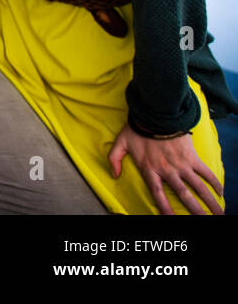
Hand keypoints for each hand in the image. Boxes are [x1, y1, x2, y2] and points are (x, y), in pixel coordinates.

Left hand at [108, 123, 222, 214]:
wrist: (156, 114)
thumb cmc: (138, 128)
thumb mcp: (120, 143)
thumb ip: (114, 159)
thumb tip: (114, 174)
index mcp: (150, 169)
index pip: (158, 194)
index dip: (164, 208)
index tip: (171, 219)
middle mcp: (167, 170)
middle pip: (184, 195)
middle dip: (195, 211)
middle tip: (204, 221)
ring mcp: (182, 164)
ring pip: (199, 187)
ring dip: (210, 202)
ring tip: (218, 213)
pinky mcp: (192, 157)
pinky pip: (205, 172)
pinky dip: (214, 182)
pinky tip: (220, 192)